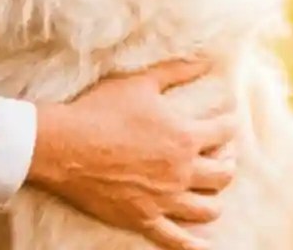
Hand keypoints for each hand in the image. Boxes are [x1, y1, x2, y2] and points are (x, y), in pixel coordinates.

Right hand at [26, 60, 236, 249]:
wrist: (63, 145)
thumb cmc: (100, 110)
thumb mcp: (140, 83)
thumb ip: (176, 71)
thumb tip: (206, 61)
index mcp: (184, 137)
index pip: (224, 132)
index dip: (228, 124)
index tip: (226, 120)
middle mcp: (181, 171)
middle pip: (223, 173)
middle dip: (227, 162)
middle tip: (220, 155)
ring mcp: (164, 199)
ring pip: (207, 208)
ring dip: (214, 199)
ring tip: (209, 190)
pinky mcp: (143, 218)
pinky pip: (176, 239)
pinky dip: (193, 245)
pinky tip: (204, 247)